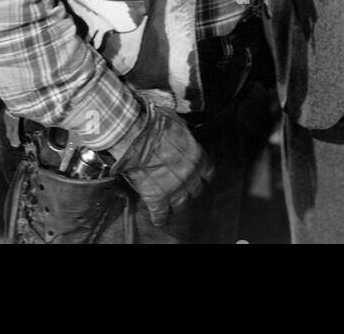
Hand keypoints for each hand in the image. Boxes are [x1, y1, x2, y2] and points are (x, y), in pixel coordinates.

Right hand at [114, 105, 212, 226]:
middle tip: (182, 188)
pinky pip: (161, 214)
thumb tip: (183, 133)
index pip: (208, 172)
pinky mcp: (156, 197)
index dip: (202, 175)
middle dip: (190, 189)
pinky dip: (160, 218)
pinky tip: (159, 219)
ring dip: (177, 206)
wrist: (134, 133)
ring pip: (181, 205)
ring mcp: (174, 188)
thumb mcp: (178, 123)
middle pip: (196, 190)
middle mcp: (190, 175)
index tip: (198, 176)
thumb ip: (184, 135)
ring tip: (173, 209)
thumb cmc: (154, 123)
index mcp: (197, 156)